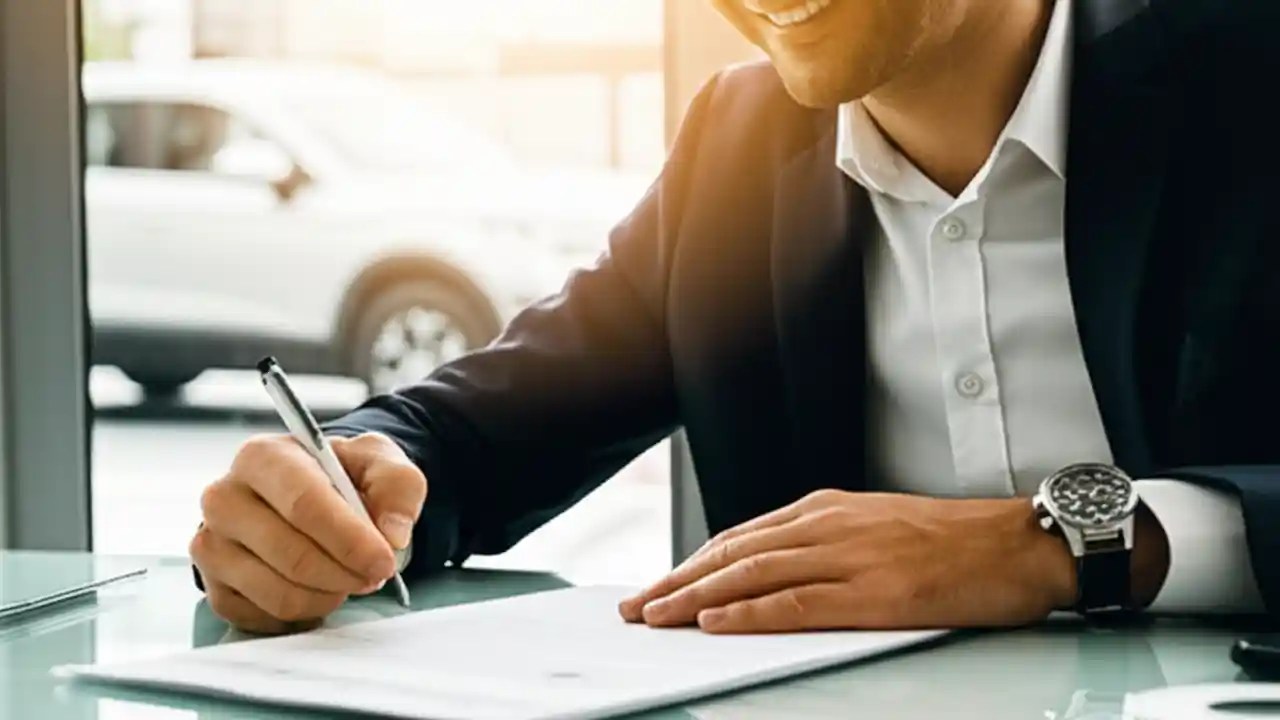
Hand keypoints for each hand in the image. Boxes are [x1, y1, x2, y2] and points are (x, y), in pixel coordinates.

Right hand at [191, 433, 425, 634]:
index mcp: (263, 457)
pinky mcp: (215, 586)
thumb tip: (392, 534)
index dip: (349, 540)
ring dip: (329, 595)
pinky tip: (320, 590)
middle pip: (291, 555)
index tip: (384, 561)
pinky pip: (266, 617)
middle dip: (345, 574)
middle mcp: (225, 499)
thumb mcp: (380, 463)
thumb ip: (398, 487)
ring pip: (278, 593)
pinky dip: (305, 613)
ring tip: (348, 578)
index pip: (304, 505)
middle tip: (374, 575)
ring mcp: (212, 544)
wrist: (314, 493)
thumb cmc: (341, 476)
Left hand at [618, 490, 1077, 633]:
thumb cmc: (955, 541)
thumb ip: (827, 543)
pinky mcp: (875, 592)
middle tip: (637, 606)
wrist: (1020, 544)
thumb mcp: (877, 526)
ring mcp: (850, 557)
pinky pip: (797, 603)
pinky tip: (715, 625)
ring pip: (753, 576)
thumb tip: (776, 570)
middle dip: (678, 581)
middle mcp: (829, 526)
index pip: (741, 537)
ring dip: (695, 598)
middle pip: (734, 554)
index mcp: (828, 511)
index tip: (661, 584)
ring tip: (656, 617)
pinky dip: (748, 614)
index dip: (694, 563)